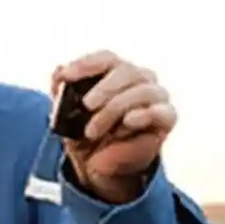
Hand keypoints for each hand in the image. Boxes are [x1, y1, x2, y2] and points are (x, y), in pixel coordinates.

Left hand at [52, 51, 175, 202]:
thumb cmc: (85, 134)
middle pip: (127, 71)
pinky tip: (127, 122)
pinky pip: (161, 111)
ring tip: (92, 131)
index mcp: (115, 73)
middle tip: (86, 106)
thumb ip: (61, 92)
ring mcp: (155, 97)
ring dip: (114, 109)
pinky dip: (143, 115)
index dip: (86, 64)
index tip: (66, 76)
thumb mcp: (66, 114)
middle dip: (103, 88)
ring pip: (142, 90)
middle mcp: (140, 79)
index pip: (106, 58)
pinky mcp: (166, 119)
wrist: (98, 165)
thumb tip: (58, 70)